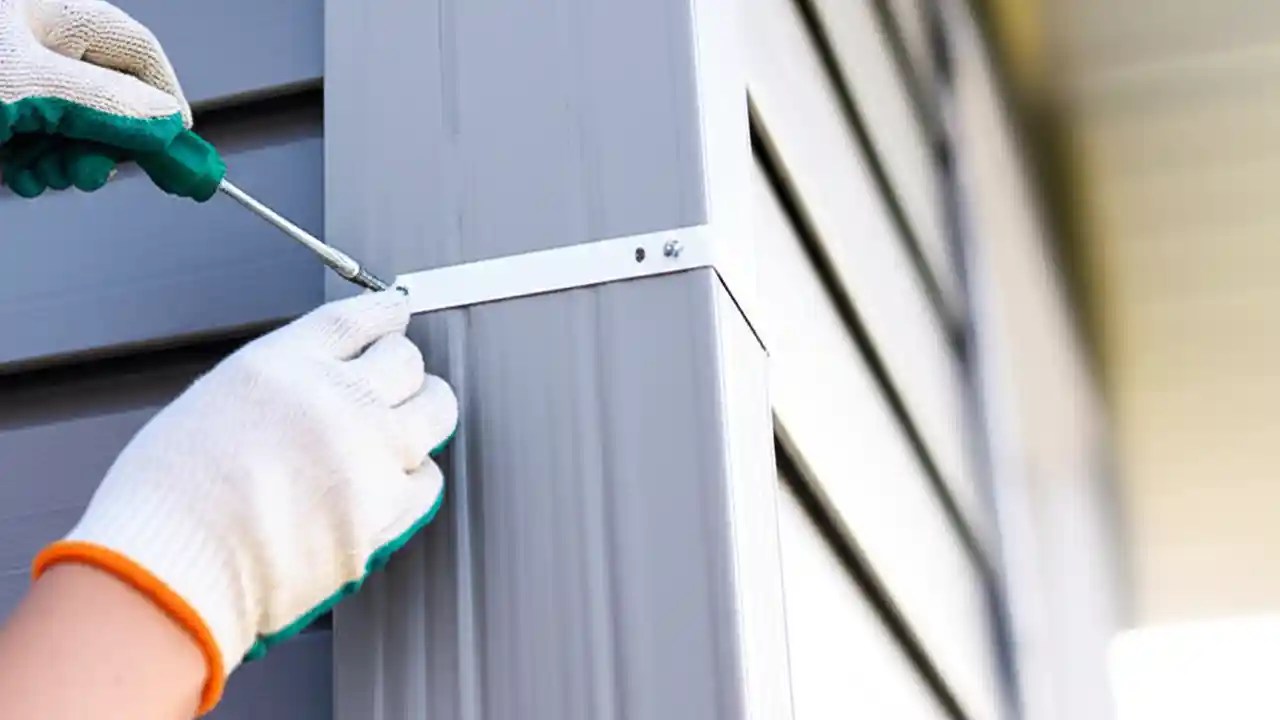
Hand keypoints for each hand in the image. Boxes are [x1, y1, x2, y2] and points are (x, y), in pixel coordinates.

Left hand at [0, 0, 223, 199]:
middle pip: (110, 97)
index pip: (140, 53)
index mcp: (57, 13)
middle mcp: (40, 40)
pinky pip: (37, 139)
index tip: (178, 151)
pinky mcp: (1, 107)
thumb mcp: (30, 87)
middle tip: (94, 174)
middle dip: (106, 145)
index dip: (166, 104)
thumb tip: (168, 123)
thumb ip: (105, 103)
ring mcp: (17, 75)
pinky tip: (24, 175)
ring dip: (69, 162)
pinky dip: (37, 165)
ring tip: (48, 175)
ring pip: (74, 125)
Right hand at [32, 291, 458, 714]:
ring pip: (435, 409)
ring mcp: (370, 453)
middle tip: (395, 380)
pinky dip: (415, 475)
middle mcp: (337, 399)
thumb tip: (311, 388)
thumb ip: (274, 388)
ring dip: (424, 411)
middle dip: (401, 367)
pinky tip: (396, 480)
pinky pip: (428, 478)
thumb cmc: (167, 503)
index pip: (355, 320)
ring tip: (409, 422)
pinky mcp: (387, 510)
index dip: (383, 314)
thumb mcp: (210, 405)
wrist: (174, 574)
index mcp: (283, 365)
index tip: (394, 314)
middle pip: (404, 359)